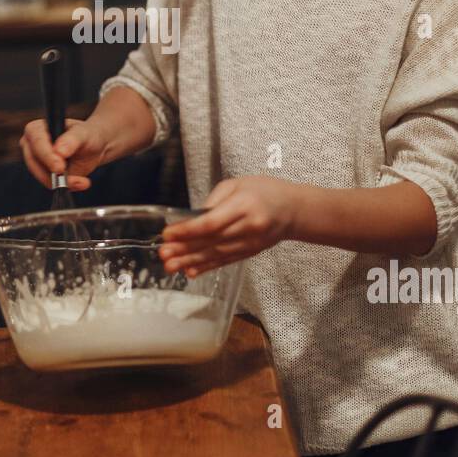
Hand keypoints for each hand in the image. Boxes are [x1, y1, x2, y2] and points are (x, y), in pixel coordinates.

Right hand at [20, 116, 109, 190]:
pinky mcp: (44, 175)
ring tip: (82, 181)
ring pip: (42, 177)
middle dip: (54, 174)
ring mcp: (36, 162)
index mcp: (37, 129)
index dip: (47, 156)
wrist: (94, 148)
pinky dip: (66, 186)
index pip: (37, 143)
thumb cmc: (87, 135)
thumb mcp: (84, 134)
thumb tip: (58, 151)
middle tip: (75, 180)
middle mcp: (32, 145)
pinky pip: (51, 184)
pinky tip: (79, 182)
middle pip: (34, 163)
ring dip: (63, 182)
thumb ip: (72, 140)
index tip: (59, 168)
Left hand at [158, 176, 299, 276]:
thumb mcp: (238, 184)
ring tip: (170, 266)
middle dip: (185, 249)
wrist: (294, 210)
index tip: (168, 233)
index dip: (188, 230)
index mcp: (244, 205)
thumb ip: (215, 200)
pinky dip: (207, 267)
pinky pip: (226, 261)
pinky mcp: (250, 252)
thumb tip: (192, 219)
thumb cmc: (264, 191)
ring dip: (191, 261)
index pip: (212, 222)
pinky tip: (191, 272)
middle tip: (163, 254)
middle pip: (212, 241)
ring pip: (217, 254)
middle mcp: (248, 227)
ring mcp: (250, 243)